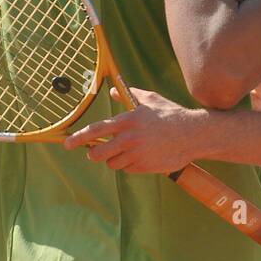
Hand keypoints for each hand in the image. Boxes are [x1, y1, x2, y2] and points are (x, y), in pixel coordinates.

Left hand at [64, 87, 205, 172]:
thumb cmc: (171, 114)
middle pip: (99, 153)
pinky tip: (141, 156)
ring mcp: (136, 154)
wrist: (193, 134)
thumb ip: (128, 95)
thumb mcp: (150, 100)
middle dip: (95, 153)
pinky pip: (128, 169)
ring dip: (115, 159)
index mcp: (127, 120)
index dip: (79, 138)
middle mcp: (129, 138)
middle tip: (97, 151)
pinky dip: (130, 165)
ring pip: (113, 163)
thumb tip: (113, 91)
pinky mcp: (144, 167)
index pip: (96, 130)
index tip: (67, 144)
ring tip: (128, 151)